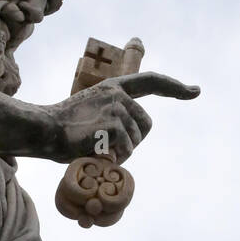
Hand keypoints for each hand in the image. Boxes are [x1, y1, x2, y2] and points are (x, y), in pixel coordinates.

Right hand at [45, 73, 199, 165]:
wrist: (44, 129)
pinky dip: (115, 158)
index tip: (195, 91)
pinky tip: (98, 153)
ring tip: (99, 149)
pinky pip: (126, 150)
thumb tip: (127, 142)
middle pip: (147, 125)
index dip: (175, 87)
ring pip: (137, 140)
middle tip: (110, 148)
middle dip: (135, 142)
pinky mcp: (113, 124)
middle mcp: (118, 94)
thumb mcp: (92, 112)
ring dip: (123, 153)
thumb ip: (112, 116)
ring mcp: (116, 108)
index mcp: (114, 87)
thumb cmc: (64, 128)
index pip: (151, 82)